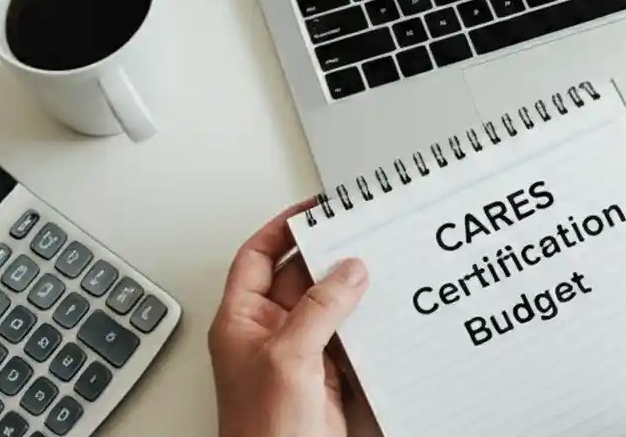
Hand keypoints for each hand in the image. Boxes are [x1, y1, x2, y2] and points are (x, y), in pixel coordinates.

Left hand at [209, 200, 369, 436]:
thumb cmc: (261, 433)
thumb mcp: (288, 358)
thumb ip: (319, 309)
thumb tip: (348, 270)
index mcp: (242, 321)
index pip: (258, 258)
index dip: (283, 229)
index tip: (315, 210)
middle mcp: (269, 333)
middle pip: (299, 277)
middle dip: (328, 255)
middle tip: (358, 231)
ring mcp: (299, 354)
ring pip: (329, 304)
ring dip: (352, 287)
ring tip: (378, 263)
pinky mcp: (326, 374)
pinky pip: (348, 334)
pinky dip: (367, 319)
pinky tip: (383, 308)